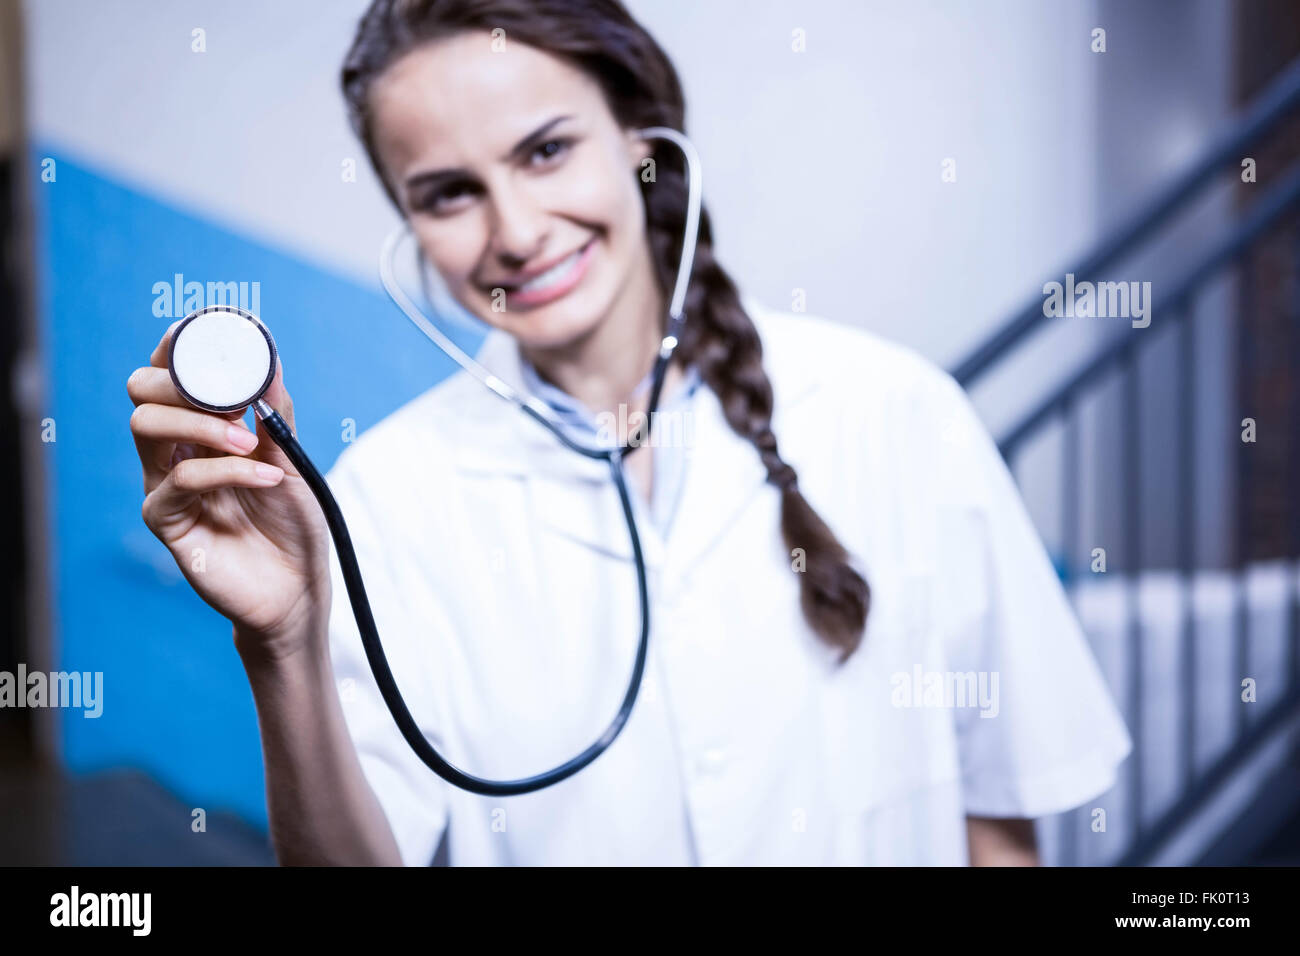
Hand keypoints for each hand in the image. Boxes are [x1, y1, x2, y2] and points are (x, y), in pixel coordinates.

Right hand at [128, 323, 331, 658]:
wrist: (297, 588)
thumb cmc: (292, 522)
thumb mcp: (291, 457)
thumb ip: (275, 412)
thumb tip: (269, 358)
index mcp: (201, 429)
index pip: (168, 375)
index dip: (176, 347)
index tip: (202, 330)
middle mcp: (175, 452)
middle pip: (141, 391)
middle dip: (180, 381)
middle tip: (232, 399)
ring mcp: (166, 484)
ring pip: (145, 426)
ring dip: (200, 422)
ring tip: (249, 442)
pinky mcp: (168, 521)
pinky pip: (178, 480)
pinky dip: (225, 470)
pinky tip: (266, 476)